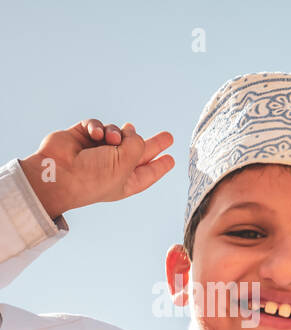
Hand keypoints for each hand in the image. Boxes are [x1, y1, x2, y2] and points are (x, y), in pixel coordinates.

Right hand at [18, 119, 174, 220]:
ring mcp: (97, 151)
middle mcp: (114, 166)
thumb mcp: (125, 163)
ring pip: (117, 133)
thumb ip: (137, 144)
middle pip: (139, 151)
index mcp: (127, 180)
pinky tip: (94, 134)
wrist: (57, 171)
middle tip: (168, 136)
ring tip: (111, 139)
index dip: (160, 166)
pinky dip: (97, 127)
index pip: (148, 172)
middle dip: (154, 143)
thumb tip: (131, 131)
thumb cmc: (93, 176)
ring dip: (116, 133)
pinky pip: (97, 126)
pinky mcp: (82, 137)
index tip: (171, 160)